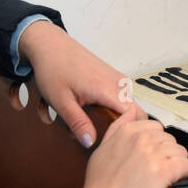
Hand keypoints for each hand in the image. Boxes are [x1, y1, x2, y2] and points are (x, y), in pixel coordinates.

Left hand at [12, 22, 144, 147]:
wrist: (50, 44)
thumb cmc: (54, 68)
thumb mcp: (61, 101)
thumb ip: (78, 123)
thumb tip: (91, 143)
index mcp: (109, 89)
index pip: (137, 116)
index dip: (128, 132)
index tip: (111, 142)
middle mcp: (118, 82)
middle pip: (136, 113)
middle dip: (122, 128)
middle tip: (102, 137)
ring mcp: (117, 78)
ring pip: (129, 106)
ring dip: (116, 118)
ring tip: (95, 123)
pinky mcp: (112, 76)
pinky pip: (121, 97)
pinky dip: (112, 107)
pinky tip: (94, 111)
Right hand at [64, 109, 187, 187]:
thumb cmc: (100, 186)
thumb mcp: (102, 149)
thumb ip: (118, 127)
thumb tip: (131, 110)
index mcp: (127, 131)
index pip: (156, 127)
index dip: (156, 143)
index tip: (152, 156)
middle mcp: (142, 139)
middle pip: (170, 139)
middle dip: (166, 154)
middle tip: (155, 170)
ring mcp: (153, 154)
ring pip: (180, 152)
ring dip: (175, 164)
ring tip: (163, 177)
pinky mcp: (163, 172)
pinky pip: (185, 165)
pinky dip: (183, 173)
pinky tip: (173, 180)